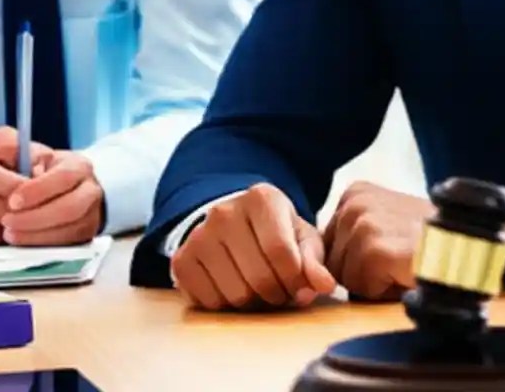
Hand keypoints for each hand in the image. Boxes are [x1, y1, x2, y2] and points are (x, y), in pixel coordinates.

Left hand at [0, 127, 101, 245]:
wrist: (64, 188)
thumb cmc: (39, 169)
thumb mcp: (24, 151)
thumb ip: (10, 146)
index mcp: (78, 166)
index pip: (63, 177)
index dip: (37, 191)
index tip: (12, 201)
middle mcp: (90, 191)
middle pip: (69, 208)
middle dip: (35, 218)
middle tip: (7, 221)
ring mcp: (91, 216)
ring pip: (69, 230)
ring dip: (37, 235)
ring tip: (9, 234)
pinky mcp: (85, 236)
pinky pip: (67, 245)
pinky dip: (43, 246)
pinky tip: (22, 243)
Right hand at [172, 183, 336, 309]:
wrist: (231, 228)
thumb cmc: (275, 235)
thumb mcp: (302, 239)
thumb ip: (316, 261)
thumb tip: (323, 285)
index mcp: (261, 199)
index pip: (282, 253)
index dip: (296, 281)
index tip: (300, 286)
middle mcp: (224, 211)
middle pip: (260, 278)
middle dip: (277, 295)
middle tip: (279, 290)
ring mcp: (198, 235)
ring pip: (236, 294)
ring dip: (253, 303)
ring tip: (257, 289)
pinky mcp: (181, 259)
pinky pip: (209, 301)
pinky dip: (226, 305)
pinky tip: (232, 289)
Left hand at [324, 182, 436, 300]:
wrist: (479, 247)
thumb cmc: (434, 242)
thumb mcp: (386, 225)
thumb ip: (351, 237)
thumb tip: (315, 265)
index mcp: (355, 193)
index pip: (330, 244)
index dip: (359, 260)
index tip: (391, 251)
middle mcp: (354, 202)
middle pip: (332, 261)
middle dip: (362, 273)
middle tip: (402, 260)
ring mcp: (363, 223)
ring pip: (345, 277)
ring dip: (375, 283)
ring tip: (407, 265)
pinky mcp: (375, 248)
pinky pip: (361, 288)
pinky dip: (386, 292)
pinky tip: (409, 273)